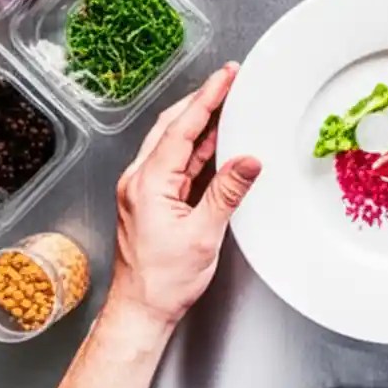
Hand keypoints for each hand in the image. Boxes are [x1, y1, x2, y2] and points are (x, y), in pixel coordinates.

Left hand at [109, 63, 262, 326]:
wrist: (140, 310)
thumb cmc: (163, 281)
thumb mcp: (203, 235)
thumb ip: (227, 193)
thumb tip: (248, 161)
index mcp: (148, 183)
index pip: (181, 129)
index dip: (207, 99)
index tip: (226, 77)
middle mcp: (139, 181)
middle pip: (172, 128)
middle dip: (202, 101)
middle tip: (228, 82)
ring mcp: (143, 190)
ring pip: (173, 144)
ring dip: (200, 124)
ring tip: (227, 104)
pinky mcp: (150, 201)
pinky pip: (175, 164)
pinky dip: (196, 149)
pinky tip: (215, 143)